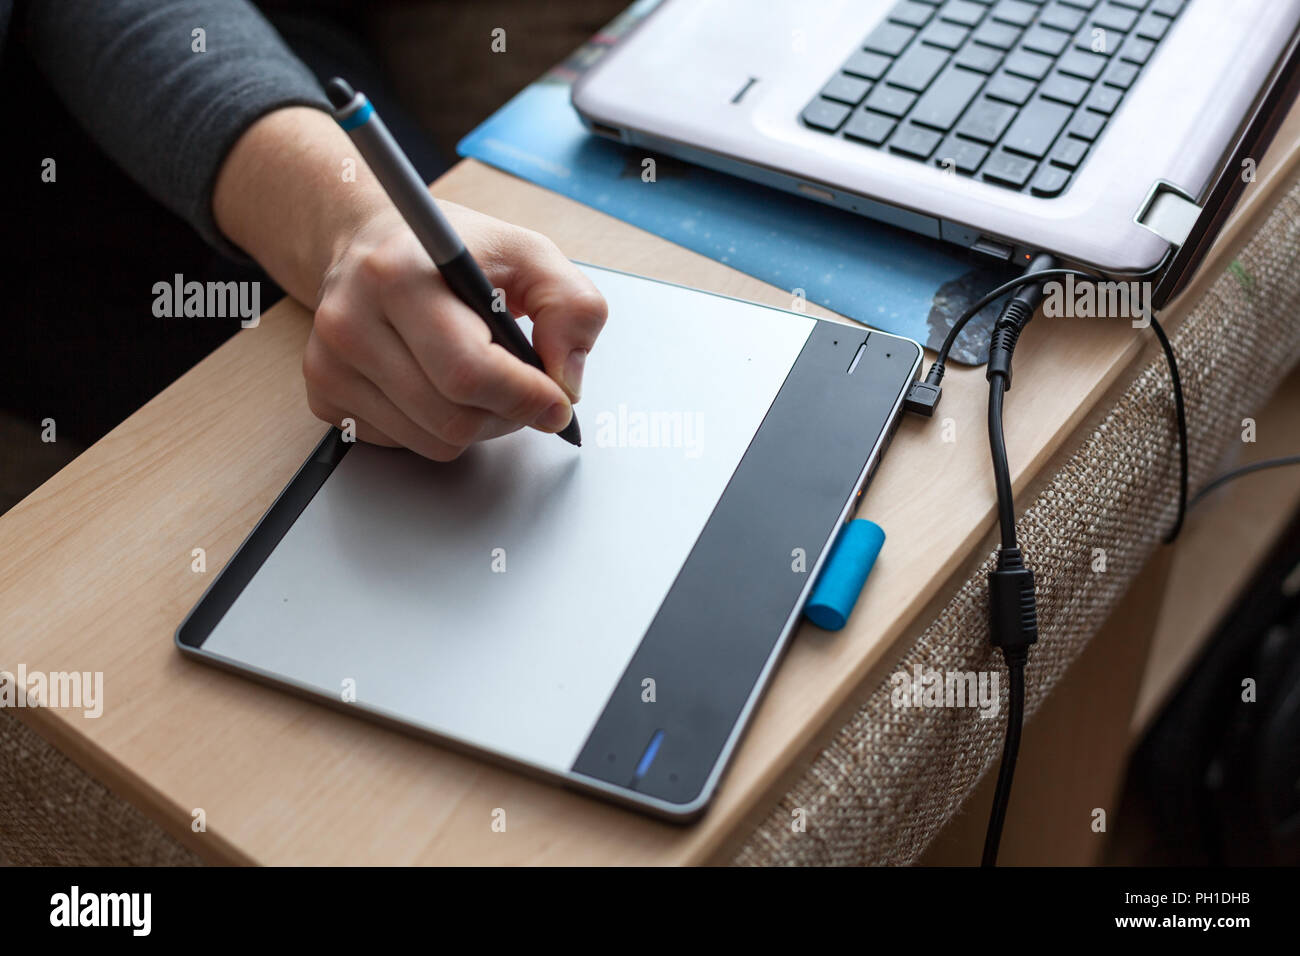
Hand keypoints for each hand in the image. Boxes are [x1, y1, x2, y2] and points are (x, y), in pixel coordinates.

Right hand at [304, 201, 606, 459]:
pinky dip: (437, 426)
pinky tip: (437, 381)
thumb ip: (571, 307)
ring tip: (483, 379)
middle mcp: (350, 320)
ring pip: (434, 442)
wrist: (374, 243)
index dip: (525, 397)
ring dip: (478, 424)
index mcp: (398, 275)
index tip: (556, 402)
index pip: (468, 371)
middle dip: (508, 415)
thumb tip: (565, 380)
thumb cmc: (453, 252)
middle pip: (454, 418)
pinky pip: (405, 444)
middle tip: (526, 390)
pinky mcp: (323, 394)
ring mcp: (329, 363)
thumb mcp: (530, 254)